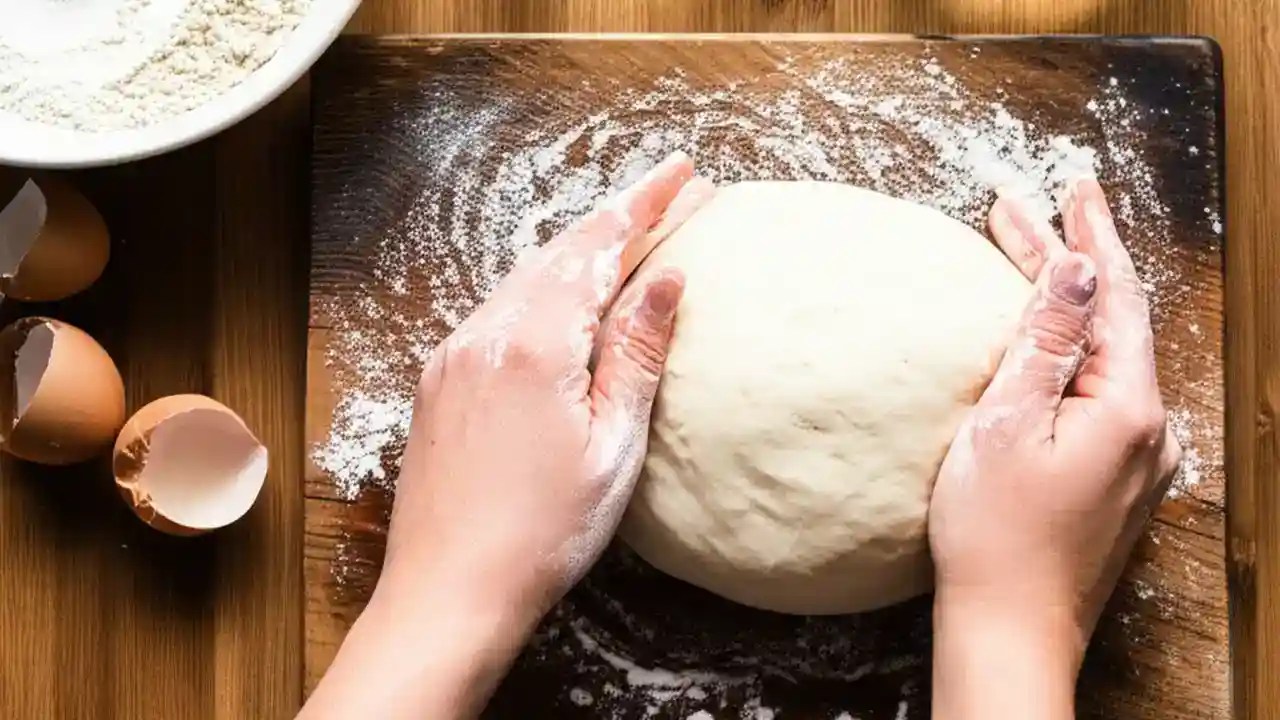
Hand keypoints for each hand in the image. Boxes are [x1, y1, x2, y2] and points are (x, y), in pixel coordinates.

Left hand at [299, 152, 713, 719]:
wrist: (447, 593)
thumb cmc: (541, 535)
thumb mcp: (612, 447)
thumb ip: (636, 354)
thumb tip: (667, 280)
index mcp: (535, 345)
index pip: (599, 250)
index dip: (645, 204)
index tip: (682, 172)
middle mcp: (485, 335)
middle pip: (560, 252)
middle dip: (619, 219)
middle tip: (671, 196)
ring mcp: (454, 355)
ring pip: (525, 277)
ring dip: (579, 251)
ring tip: (628, 238)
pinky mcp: (439, 379)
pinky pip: (498, 310)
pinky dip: (542, 289)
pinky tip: (565, 297)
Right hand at [929, 180, 1181, 718]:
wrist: (1009, 628)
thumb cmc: (994, 534)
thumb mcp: (1006, 424)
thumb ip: (1045, 340)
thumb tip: (1080, 266)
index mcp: (1127, 408)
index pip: (1112, 295)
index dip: (1087, 234)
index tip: (1069, 184)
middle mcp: (1149, 429)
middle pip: (1109, 320)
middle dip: (1068, 259)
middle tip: (1025, 209)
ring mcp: (1139, 457)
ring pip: (1106, 355)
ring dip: (1067, 304)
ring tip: (1032, 259)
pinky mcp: (1119, 479)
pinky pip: (1102, 392)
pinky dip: (1072, 352)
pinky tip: (1051, 341)